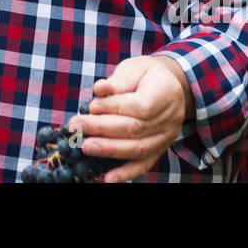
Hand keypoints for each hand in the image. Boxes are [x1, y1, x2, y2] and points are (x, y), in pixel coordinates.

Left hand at [67, 56, 192, 182]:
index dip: (115, 107)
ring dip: (109, 150)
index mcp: (166, 92)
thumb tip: (99, 89)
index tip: (92, 106)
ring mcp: (166, 137)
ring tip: (85, 146)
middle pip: (136, 129)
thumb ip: (118, 80)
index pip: (141, 106)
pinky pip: (143, 165)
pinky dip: (125, 173)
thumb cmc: (146, 75)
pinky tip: (107, 179)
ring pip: (138, 149)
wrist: (170, 85)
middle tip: (76, 126)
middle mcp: (170, 118)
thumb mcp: (134, 68)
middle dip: (102, 129)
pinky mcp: (159, 150)